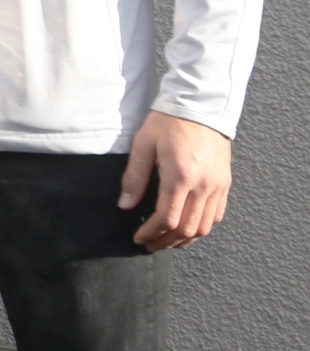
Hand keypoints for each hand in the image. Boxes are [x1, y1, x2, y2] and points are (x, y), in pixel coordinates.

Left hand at [120, 111, 231, 249]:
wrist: (200, 105)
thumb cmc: (168, 121)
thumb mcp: (143, 143)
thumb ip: (134, 176)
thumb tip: (125, 205)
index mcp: (181, 176)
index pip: (167, 218)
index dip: (151, 233)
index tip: (139, 238)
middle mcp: (203, 186)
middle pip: (186, 228)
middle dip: (166, 241)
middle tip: (150, 244)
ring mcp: (218, 186)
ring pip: (204, 227)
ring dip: (184, 239)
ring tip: (166, 241)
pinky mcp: (225, 184)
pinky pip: (216, 215)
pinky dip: (201, 227)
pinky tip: (186, 227)